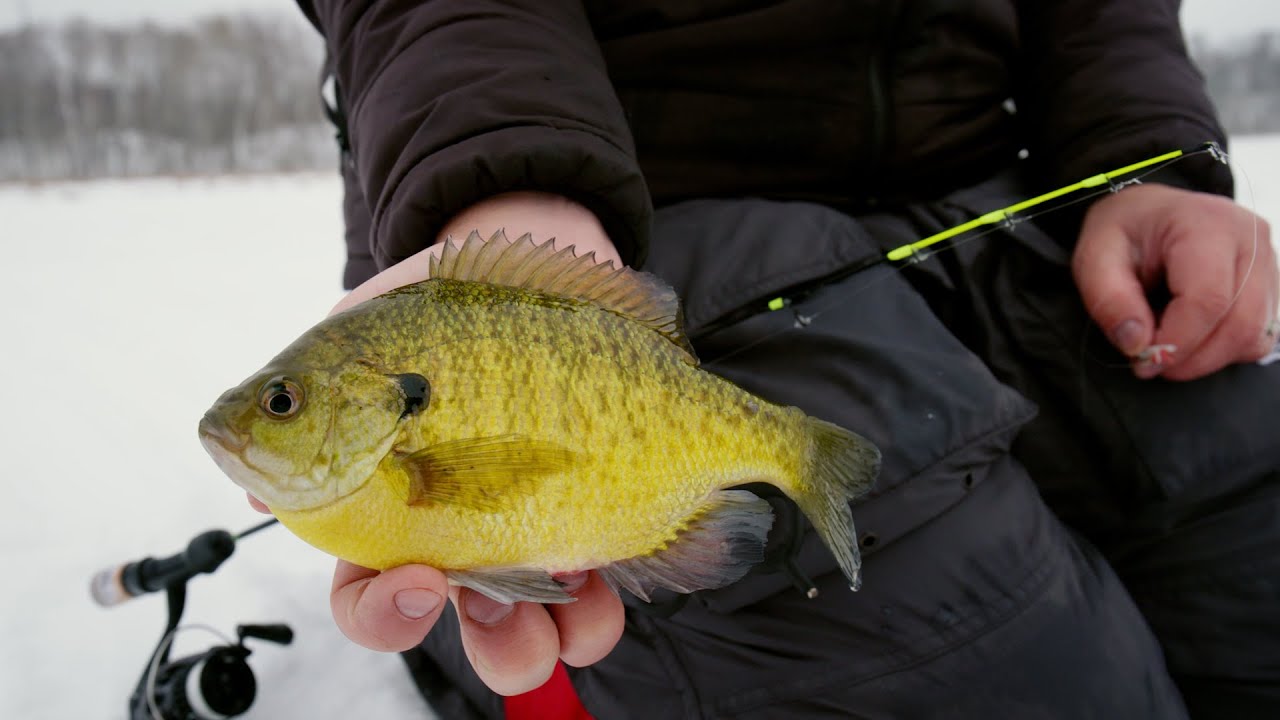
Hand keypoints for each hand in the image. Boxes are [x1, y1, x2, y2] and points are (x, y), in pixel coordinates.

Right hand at [256, 192, 626, 694]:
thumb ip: (307, 391)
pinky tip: (641, 538)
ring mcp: (547, 523)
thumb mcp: (364, 330)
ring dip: (569, 629)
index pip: (373, 595)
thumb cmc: (436, 293)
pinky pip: (633, 568)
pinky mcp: (617, 496)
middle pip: (480, 630)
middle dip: (495, 643)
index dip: (387, 613)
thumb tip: (233, 443)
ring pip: (559, 618)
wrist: (528, 241)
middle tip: (511, 603)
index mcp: (398, 513)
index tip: (420, 583)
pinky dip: (641, 566)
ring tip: (580, 592)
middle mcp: (471, 534)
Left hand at [1072, 183, 1276, 379]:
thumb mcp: (1095, 257)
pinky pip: (1259, 335)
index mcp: (1207, 224)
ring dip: (1207, 357)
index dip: (1177, 342)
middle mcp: (1251, 240)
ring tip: (1167, 342)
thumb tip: (1137, 345)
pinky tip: (1191, 335)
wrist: (1149, 212)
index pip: (1208, 299)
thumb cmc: (1124, 231)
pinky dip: (1224, 350)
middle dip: (1192, 358)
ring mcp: (1268, 262)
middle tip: (1150, 363)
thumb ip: (1109, 300)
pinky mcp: (1271, 284)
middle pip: (1240, 323)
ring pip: (1254, 335)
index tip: (1142, 361)